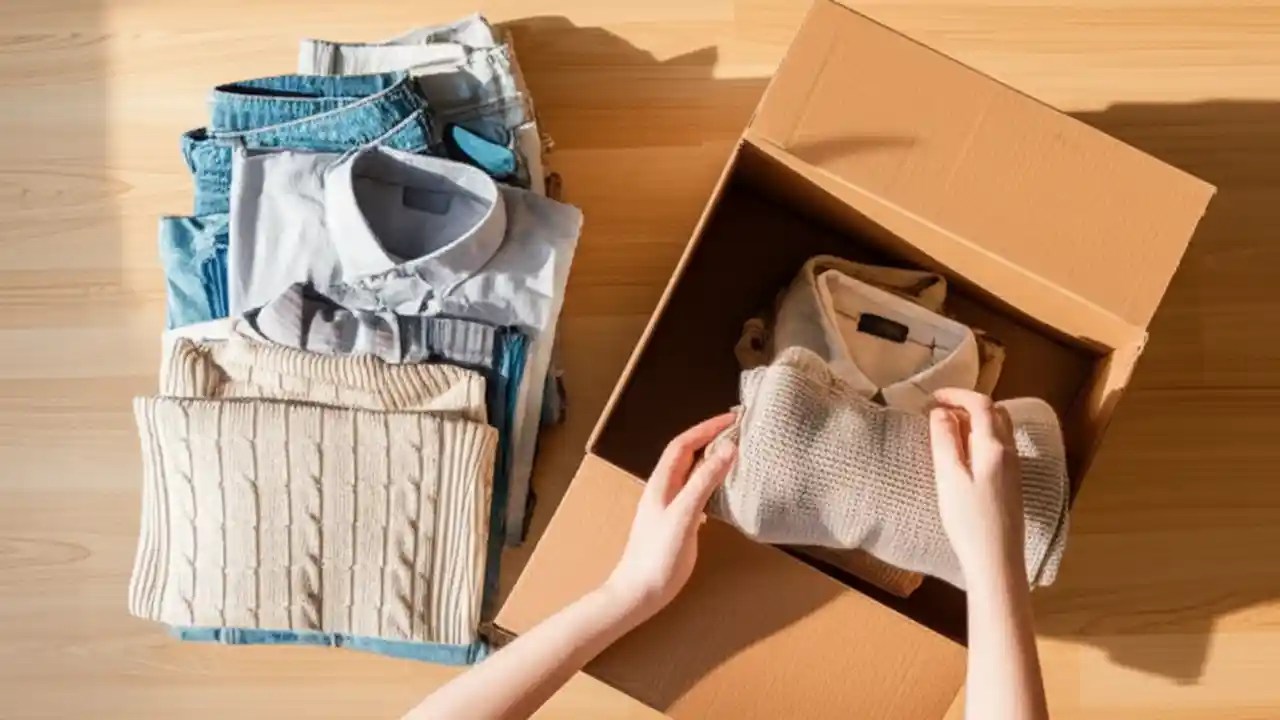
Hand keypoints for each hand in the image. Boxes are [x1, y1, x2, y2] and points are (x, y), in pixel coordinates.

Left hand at [603, 413, 736, 619]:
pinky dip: (712, 482)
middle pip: (687, 454)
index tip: (732, 418)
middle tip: (739, 430)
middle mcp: (664, 489)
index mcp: (661, 482)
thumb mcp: (684, 515)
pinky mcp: (677, 523)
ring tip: (737, 452)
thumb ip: (703, 482)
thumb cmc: (658, 556)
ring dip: (712, 459)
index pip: (683, 444)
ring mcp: (669, 506)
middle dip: (710, 437)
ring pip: (692, 473)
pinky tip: (725, 489)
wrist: (638, 593)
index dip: (706, 427)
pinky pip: (696, 492)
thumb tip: (726, 449)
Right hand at [928, 389, 1025, 586]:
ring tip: (949, 429)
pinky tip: (965, 454)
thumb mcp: (948, 477)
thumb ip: (945, 440)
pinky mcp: (1012, 484)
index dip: (957, 394)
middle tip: (939, 411)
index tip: (932, 397)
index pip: (981, 404)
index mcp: (993, 447)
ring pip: (1000, 430)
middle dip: (968, 404)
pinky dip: (981, 437)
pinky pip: (999, 446)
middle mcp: (1009, 452)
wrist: (997, 560)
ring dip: (976, 420)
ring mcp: (1014, 469)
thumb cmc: (968, 521)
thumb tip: (942, 412)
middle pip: (995, 413)